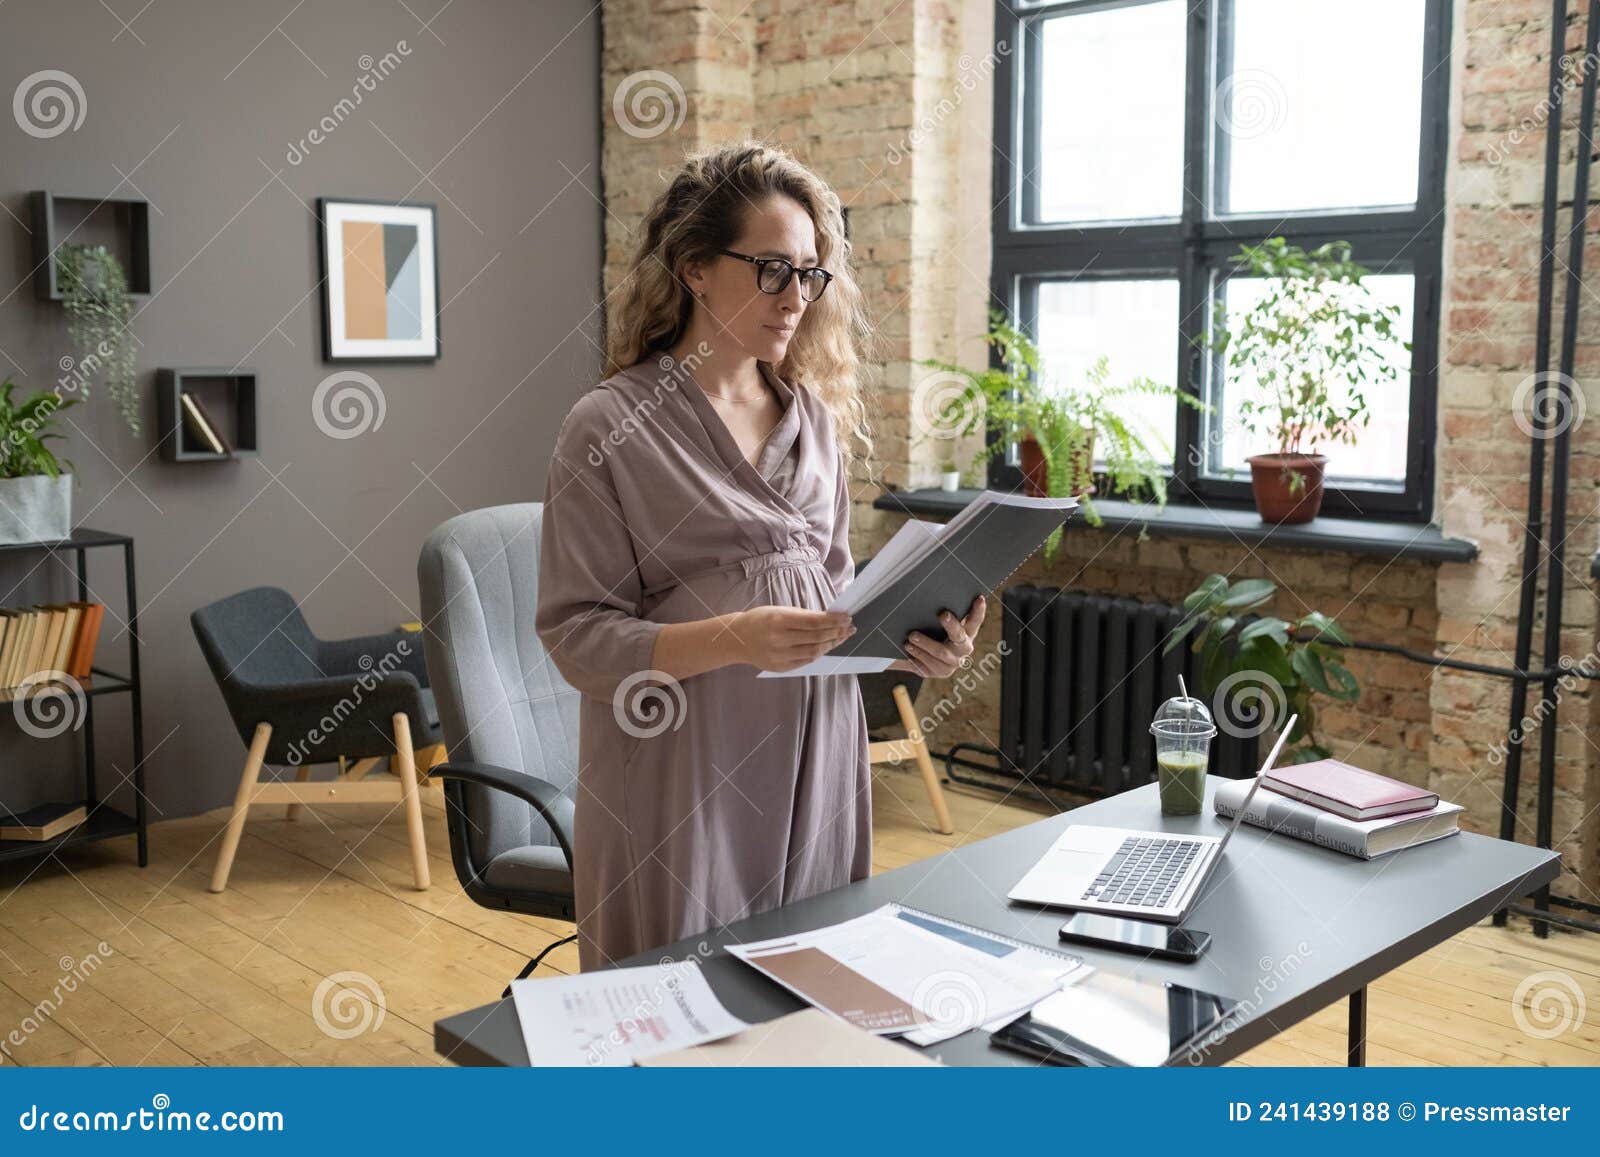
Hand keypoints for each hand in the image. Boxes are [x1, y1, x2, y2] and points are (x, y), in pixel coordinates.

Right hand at [732, 606, 854, 672]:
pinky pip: (806, 661)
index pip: (813, 622)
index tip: (846, 617)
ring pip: (814, 651)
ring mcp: (779, 656)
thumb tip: (830, 619)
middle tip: (849, 627)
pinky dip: (819, 653)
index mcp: (778, 620)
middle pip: (817, 638)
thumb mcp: (780, 610)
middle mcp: (778, 639)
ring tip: (842, 636)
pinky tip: (827, 645)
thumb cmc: (761, 620)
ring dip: (832, 644)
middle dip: (837, 632)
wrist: (738, 639)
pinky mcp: (780, 667)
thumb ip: (804, 616)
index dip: (833, 620)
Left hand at [897, 595, 985, 677]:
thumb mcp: (940, 624)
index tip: (979, 598)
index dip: (978, 611)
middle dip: (952, 625)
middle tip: (943, 614)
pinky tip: (908, 648)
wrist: (922, 656)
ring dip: (925, 644)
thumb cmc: (934, 632)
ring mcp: (951, 663)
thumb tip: (935, 588)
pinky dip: (916, 655)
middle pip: (959, 637)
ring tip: (910, 638)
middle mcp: (963, 650)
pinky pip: (927, 665)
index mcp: (967, 634)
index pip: (975, 621)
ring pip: (940, 654)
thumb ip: (945, 613)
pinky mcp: (938, 672)